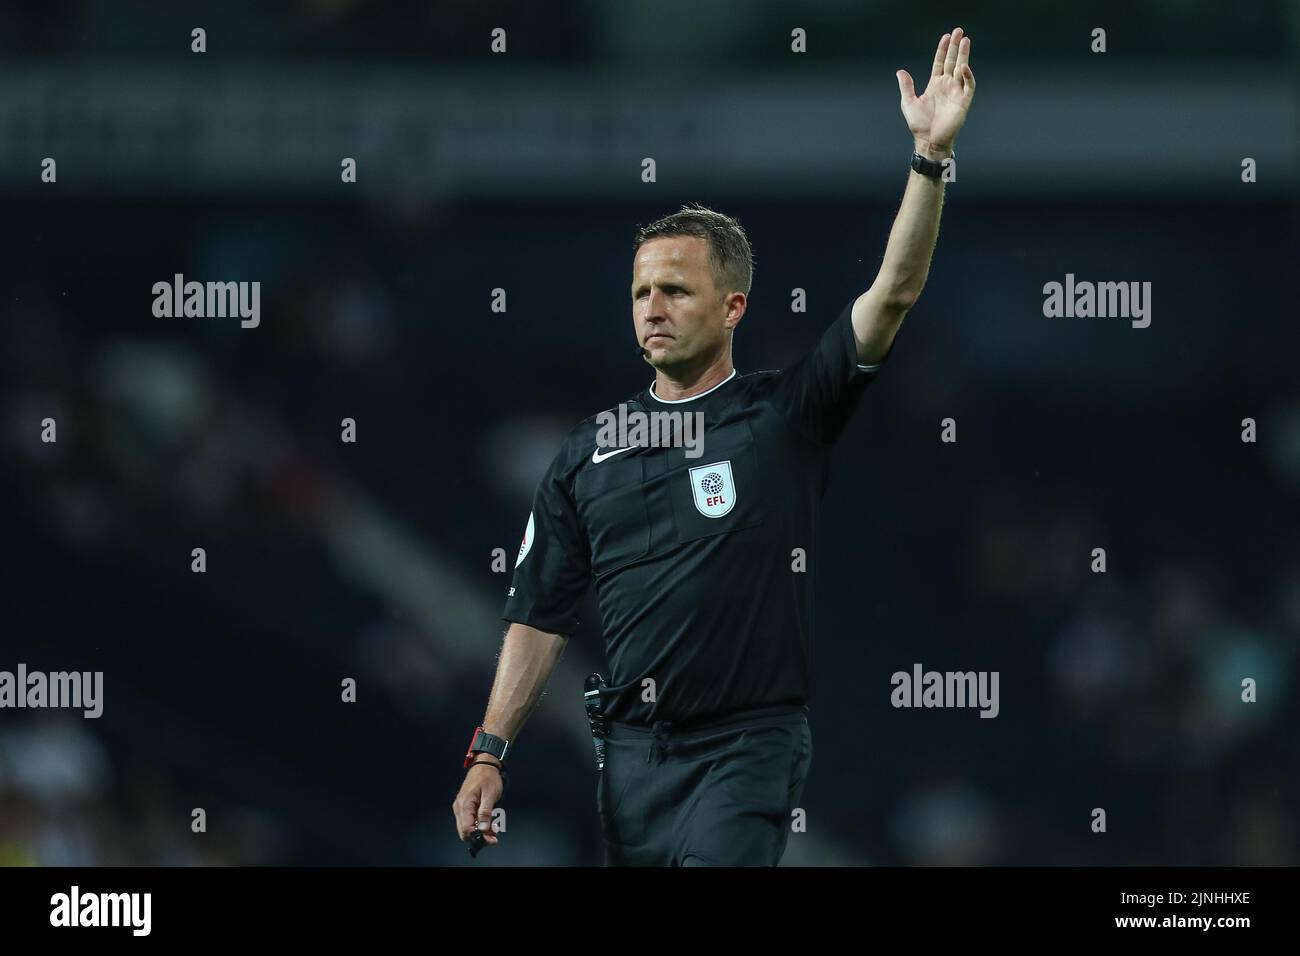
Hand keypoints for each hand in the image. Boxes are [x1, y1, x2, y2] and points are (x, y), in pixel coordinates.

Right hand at [452, 760, 504, 847]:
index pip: (467, 829)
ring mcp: (460, 807)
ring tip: (494, 827)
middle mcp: (459, 807)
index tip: (492, 840)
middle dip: (480, 836)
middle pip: (465, 832)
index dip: (479, 838)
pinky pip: (468, 820)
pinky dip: (478, 824)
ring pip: (467, 827)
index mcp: (464, 804)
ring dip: (480, 831)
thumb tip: (482, 829)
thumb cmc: (488, 778)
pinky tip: (488, 822)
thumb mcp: (490, 795)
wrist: (484, 765)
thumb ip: (485, 813)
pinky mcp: (464, 806)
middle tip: (494, 836)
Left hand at [896, 26, 976, 158]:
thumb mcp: (908, 102)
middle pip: (952, 61)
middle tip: (959, 32)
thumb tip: (900, 71)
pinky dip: (967, 76)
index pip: (940, 62)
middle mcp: (947, 85)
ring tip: (965, 40)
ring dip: (964, 55)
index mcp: (935, 84)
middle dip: (956, 47)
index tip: (946, 37)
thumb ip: (906, 86)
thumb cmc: (919, 125)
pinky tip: (963, 67)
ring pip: (962, 69)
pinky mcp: (963, 101)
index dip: (943, 49)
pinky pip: (968, 85)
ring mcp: (956, 92)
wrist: (928, 140)